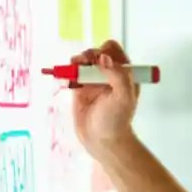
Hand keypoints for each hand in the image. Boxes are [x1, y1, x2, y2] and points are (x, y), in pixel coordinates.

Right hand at [69, 39, 140, 157]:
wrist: (101, 140)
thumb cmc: (116, 121)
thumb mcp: (124, 97)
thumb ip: (118, 75)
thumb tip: (104, 58)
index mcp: (124, 73)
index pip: (113, 51)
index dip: (105, 51)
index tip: (99, 61)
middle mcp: (108, 74)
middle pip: (96, 53)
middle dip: (89, 55)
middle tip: (84, 62)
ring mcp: (93, 80)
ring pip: (83, 61)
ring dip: (77, 61)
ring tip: (74, 67)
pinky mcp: (80, 88)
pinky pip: (72, 73)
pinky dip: (68, 71)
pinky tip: (68, 77)